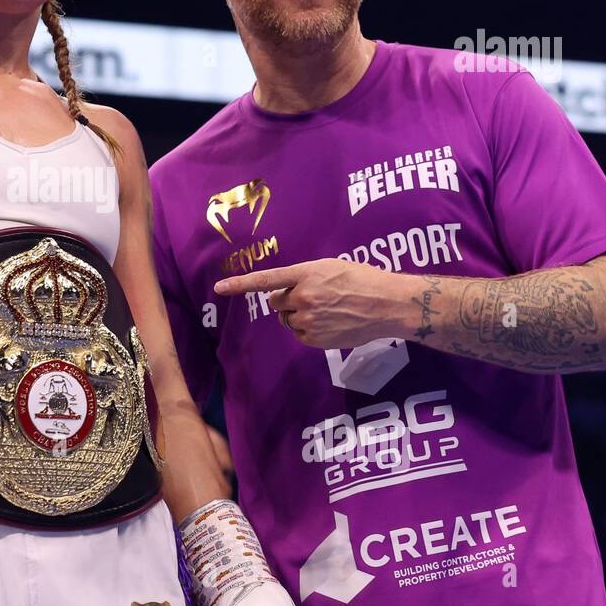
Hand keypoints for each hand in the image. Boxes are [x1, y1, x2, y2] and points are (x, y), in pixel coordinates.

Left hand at [215, 259, 407, 348]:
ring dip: (298, 315)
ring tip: (327, 310)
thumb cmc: (362, 279)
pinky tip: (330, 322)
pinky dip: (309, 330)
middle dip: (287, 300)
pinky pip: (299, 334)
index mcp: (306, 274)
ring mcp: (308, 319)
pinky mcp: (315, 338)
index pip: (266, 279)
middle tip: (313, 296)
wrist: (387, 304)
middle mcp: (302, 297)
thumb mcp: (331, 267)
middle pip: (276, 302)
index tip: (218, 288)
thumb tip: (286, 290)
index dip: (240, 284)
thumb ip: (305, 276)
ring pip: (288, 319)